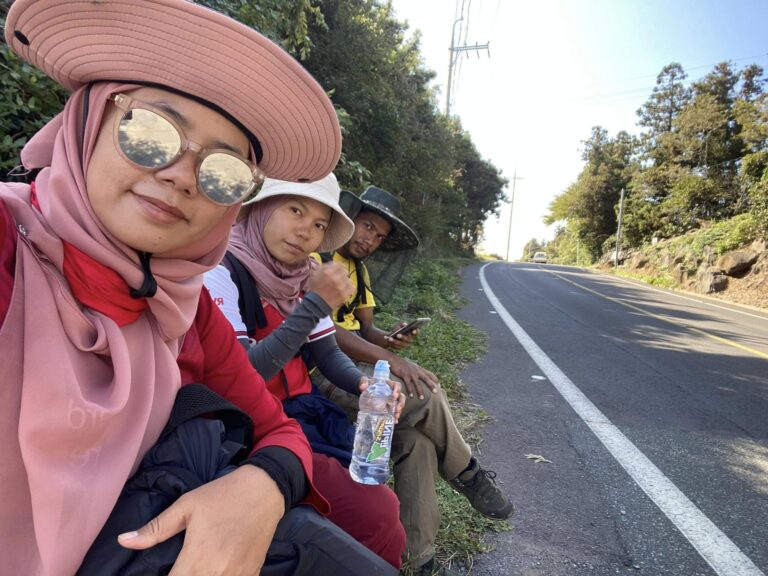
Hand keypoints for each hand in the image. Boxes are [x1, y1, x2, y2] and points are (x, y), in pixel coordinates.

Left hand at [118, 465, 283, 575]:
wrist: (265, 489)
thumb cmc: (222, 495)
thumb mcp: (187, 506)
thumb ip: (155, 528)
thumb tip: (123, 541)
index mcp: (196, 559)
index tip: (163, 572)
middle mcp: (217, 573)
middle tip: (181, 567)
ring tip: (197, 567)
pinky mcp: (251, 574)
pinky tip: (217, 569)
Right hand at [307, 262, 353, 309]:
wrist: (316, 305)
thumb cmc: (314, 289)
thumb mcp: (315, 275)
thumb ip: (323, 267)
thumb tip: (332, 263)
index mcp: (327, 272)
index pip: (340, 265)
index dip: (339, 267)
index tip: (338, 270)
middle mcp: (335, 278)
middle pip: (345, 271)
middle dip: (342, 274)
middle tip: (339, 278)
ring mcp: (341, 287)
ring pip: (349, 279)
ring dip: (345, 281)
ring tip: (341, 285)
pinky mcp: (344, 295)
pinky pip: (352, 287)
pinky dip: (349, 287)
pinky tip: (345, 289)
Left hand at [357, 376, 404, 421]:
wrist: (365, 389)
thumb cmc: (368, 383)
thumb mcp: (365, 381)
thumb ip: (363, 382)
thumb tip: (362, 387)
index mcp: (389, 384)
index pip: (397, 385)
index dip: (397, 390)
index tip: (394, 396)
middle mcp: (392, 392)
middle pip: (401, 397)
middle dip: (401, 403)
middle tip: (397, 409)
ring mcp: (392, 400)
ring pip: (399, 404)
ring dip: (399, 411)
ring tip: (396, 416)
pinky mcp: (389, 406)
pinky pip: (394, 411)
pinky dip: (395, 416)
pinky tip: (394, 421)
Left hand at [383, 322, 416, 349]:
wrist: (392, 335)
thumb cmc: (398, 328)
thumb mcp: (399, 324)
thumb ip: (402, 323)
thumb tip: (404, 325)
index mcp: (411, 333)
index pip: (416, 333)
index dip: (416, 332)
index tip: (413, 331)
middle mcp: (409, 340)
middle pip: (408, 339)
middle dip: (403, 337)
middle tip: (398, 335)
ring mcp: (404, 345)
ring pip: (400, 344)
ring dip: (395, 341)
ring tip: (390, 338)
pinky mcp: (398, 347)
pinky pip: (395, 346)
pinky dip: (390, 342)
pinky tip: (387, 338)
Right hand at [389, 357, 438, 399]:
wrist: (394, 360)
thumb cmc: (403, 364)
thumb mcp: (413, 366)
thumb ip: (418, 371)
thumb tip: (423, 377)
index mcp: (420, 369)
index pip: (430, 374)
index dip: (435, 380)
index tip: (440, 386)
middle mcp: (417, 371)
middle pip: (426, 379)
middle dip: (431, 385)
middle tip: (436, 392)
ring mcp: (411, 373)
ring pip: (417, 383)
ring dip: (420, 391)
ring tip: (422, 398)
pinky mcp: (404, 375)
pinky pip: (408, 384)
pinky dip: (410, 390)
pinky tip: (411, 396)